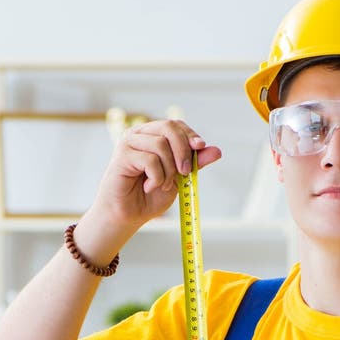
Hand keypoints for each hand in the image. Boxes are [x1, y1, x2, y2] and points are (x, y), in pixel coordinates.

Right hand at [79, 119, 221, 257]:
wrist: (129, 215)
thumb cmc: (150, 196)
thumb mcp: (179, 178)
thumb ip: (195, 163)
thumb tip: (217, 150)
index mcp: (153, 135)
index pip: (176, 124)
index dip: (190, 135)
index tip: (201, 148)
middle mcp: (140, 134)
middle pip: (169, 127)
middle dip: (184, 150)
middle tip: (185, 172)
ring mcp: (129, 142)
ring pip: (161, 145)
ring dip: (169, 170)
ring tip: (162, 185)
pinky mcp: (122, 154)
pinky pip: (150, 160)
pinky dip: (157, 178)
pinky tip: (149, 187)